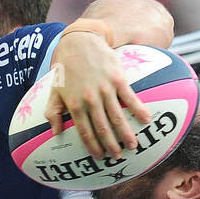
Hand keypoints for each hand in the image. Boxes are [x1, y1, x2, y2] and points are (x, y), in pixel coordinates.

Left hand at [47, 32, 150, 159]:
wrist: (80, 41)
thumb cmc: (66, 68)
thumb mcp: (54, 90)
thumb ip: (53, 112)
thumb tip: (55, 133)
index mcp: (74, 104)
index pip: (85, 132)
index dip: (93, 147)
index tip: (100, 157)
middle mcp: (89, 99)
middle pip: (103, 128)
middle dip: (111, 146)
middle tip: (118, 157)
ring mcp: (104, 89)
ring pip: (118, 117)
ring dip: (126, 134)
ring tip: (132, 146)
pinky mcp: (118, 79)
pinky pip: (130, 98)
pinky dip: (139, 110)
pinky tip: (146, 120)